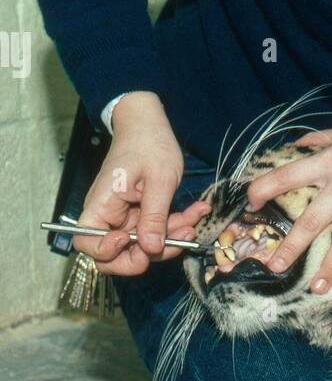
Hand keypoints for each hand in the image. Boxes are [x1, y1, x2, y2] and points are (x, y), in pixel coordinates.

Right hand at [71, 92, 210, 275]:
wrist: (149, 124)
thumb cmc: (149, 143)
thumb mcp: (159, 180)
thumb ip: (154, 216)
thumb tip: (149, 248)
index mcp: (102, 203)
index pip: (87, 243)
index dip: (106, 252)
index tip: (130, 240)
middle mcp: (108, 215)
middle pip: (116, 255)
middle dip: (147, 256)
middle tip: (176, 243)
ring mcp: (125, 217)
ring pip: (143, 246)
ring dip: (171, 239)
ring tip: (193, 221)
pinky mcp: (140, 216)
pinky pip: (156, 232)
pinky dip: (176, 226)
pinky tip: (195, 213)